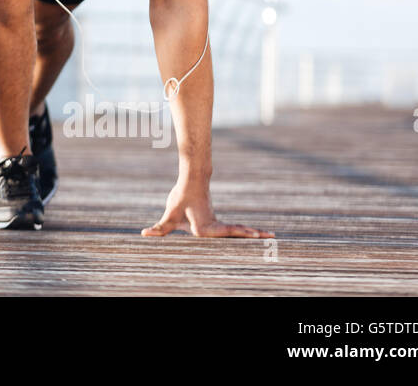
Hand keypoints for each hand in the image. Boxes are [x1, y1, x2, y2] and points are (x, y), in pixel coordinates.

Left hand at [141, 178, 273, 238]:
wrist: (191, 180)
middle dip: (253, 235)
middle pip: (237, 232)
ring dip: (251, 233)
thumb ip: (160, 227)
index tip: (256, 234)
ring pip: (237, 230)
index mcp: (206, 227)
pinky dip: (244, 232)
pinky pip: (233, 228)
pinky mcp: (217, 221)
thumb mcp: (170, 213)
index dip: (241, 233)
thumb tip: (145, 234)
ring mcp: (218, 222)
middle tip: (272, 236)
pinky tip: (252, 235)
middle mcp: (215, 225)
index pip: (226, 233)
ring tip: (271, 236)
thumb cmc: (181, 197)